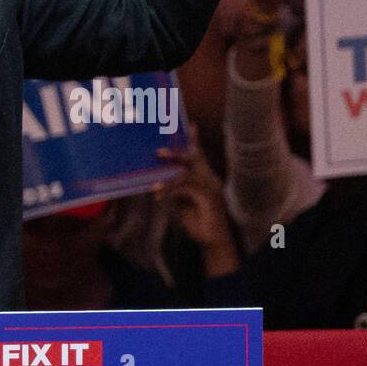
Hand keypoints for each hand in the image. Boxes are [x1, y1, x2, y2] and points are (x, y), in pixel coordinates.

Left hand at [156, 126, 238, 264]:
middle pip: (194, 158)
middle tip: (158, 152)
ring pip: (188, 174)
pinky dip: (171, 191)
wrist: (212, 241)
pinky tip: (159, 195)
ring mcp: (211, 188)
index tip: (190, 124)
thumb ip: (175, 188)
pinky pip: (186, 189)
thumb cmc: (196, 220)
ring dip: (169, 176)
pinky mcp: (208, 198)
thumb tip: (159, 178)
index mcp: (205, 177)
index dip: (194, 139)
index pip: (198, 154)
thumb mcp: (181, 201)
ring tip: (154, 184)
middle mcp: (209, 179)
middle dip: (177, 153)